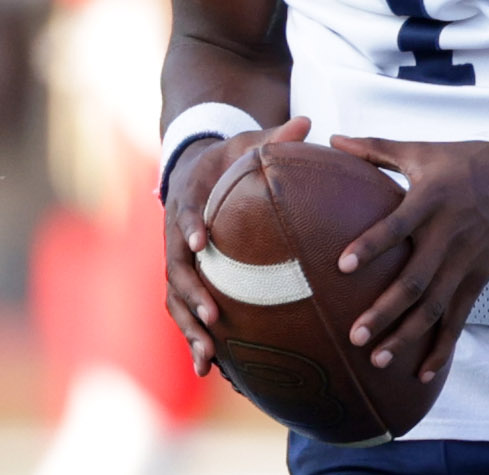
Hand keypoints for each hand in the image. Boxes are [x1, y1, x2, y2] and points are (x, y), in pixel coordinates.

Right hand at [164, 116, 311, 376]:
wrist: (196, 173)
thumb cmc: (229, 159)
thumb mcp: (248, 143)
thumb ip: (276, 136)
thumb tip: (309, 121)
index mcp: (189, 203)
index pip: (185, 216)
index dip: (190, 228)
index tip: (202, 243)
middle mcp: (177, 238)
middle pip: (177, 271)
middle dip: (192, 296)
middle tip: (213, 316)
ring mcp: (179, 264)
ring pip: (177, 302)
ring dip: (191, 330)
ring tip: (209, 360)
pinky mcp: (189, 283)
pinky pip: (188, 315)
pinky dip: (197, 340)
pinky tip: (214, 371)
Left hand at [327, 134, 488, 383]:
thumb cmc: (470, 161)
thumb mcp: (425, 150)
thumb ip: (377, 148)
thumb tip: (332, 138)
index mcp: (431, 199)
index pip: (398, 225)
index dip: (372, 245)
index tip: (343, 266)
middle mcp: (449, 234)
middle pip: (417, 279)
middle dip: (387, 309)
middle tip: (355, 334)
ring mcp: (466, 259)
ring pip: (436, 305)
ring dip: (408, 334)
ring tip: (378, 358)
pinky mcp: (479, 276)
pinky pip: (461, 317)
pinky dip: (443, 346)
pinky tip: (423, 373)